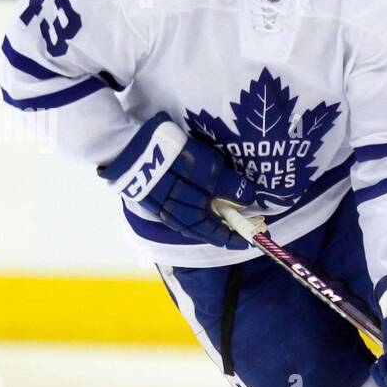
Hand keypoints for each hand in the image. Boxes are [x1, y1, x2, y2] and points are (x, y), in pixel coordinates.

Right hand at [100, 112, 256, 245]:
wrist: (135, 149)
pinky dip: (193, 208)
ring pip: (190, 220)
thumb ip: (233, 187)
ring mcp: (163, 209)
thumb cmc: (178, 163)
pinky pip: (178, 210)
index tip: (251, 237)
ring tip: (221, 211)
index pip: (219, 236)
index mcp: (193, 219)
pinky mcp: (154, 197)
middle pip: (204, 230)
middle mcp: (177, 219)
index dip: (237, 237)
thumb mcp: (212, 171)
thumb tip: (250, 198)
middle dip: (223, 227)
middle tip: (239, 220)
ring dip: (207, 218)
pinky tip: (199, 199)